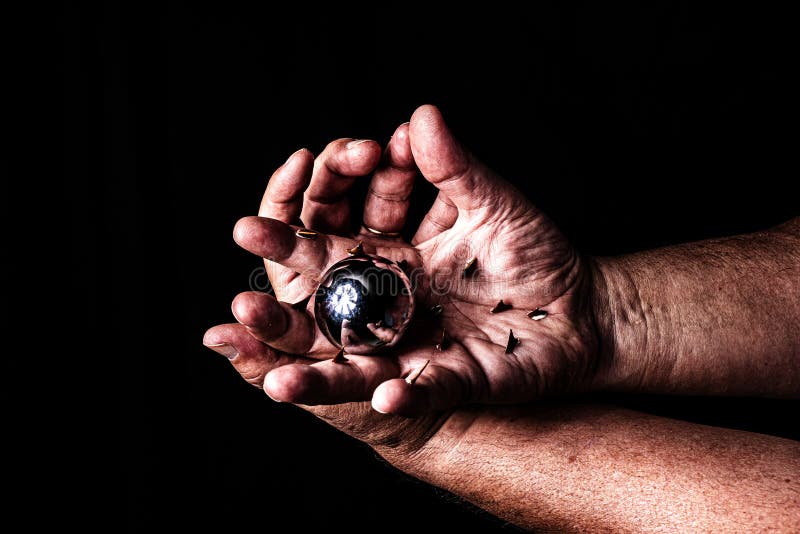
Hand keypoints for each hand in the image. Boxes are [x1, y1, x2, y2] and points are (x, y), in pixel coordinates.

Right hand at [205, 105, 605, 419]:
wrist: (582, 304)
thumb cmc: (535, 252)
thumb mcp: (493, 205)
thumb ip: (455, 169)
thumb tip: (419, 114)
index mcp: (391, 261)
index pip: (328, 249)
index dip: (290, 239)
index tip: (251, 223)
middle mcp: (392, 309)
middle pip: (324, 316)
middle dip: (281, 315)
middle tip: (241, 305)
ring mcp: (418, 348)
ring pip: (357, 367)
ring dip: (319, 378)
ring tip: (278, 383)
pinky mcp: (455, 379)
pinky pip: (425, 391)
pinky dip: (407, 395)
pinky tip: (387, 398)